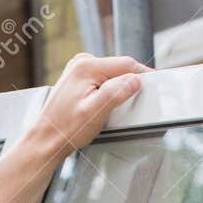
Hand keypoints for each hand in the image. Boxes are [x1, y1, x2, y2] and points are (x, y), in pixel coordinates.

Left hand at [33, 52, 149, 155]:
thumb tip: (135, 80)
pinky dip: (108, 92)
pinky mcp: (78, 79)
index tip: (155, 85)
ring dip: (118, 90)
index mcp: (86, 66)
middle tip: (132, 105)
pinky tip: (102, 107)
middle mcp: (81, 63)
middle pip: (120, 69)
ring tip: (111, 110)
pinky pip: (103, 81)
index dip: (143, 75)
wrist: (46, 139)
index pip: (126, 64)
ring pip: (112, 76)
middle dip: (129, 85)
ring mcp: (78, 70)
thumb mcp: (96, 112)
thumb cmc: (66, 129)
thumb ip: (116, 92)